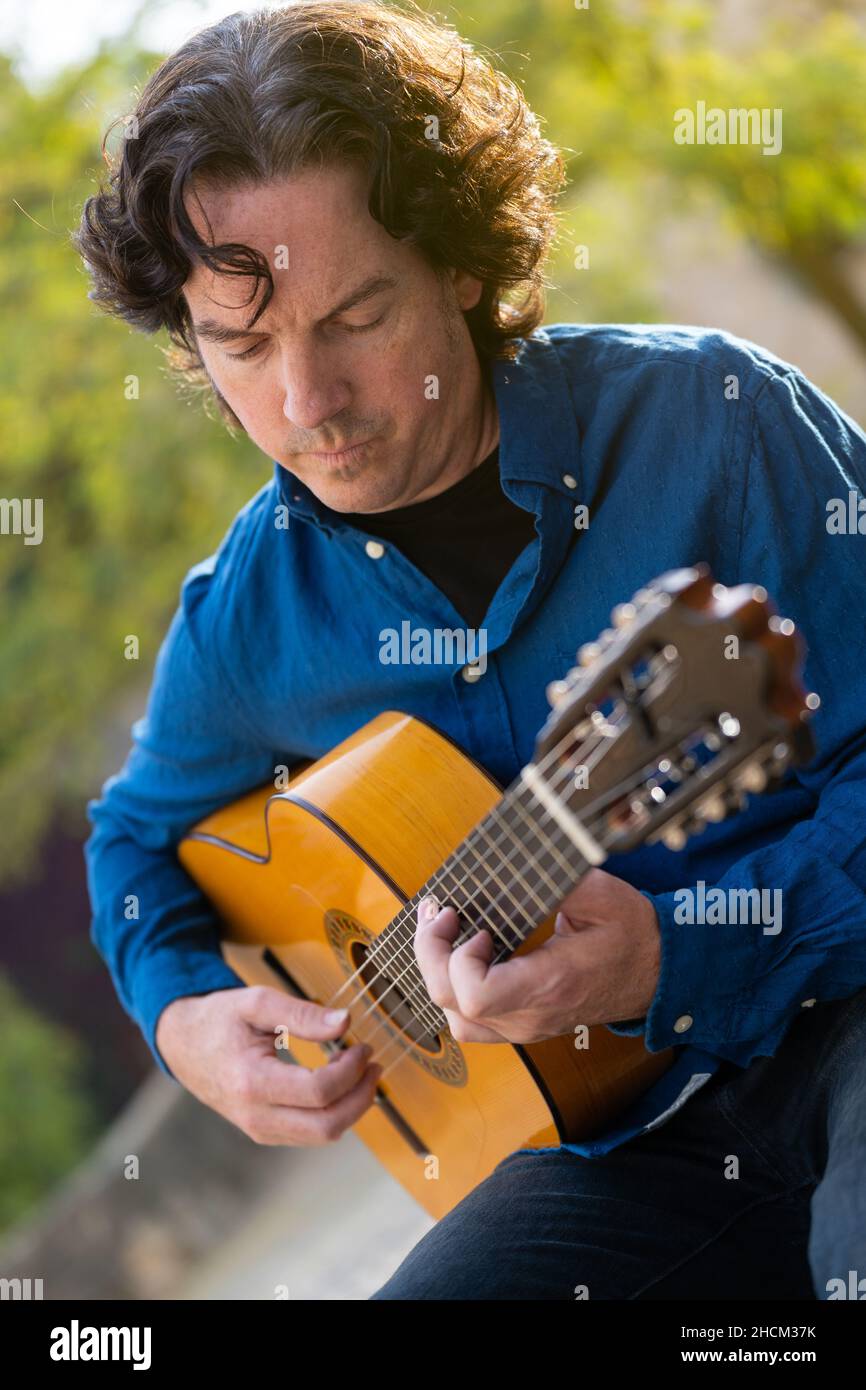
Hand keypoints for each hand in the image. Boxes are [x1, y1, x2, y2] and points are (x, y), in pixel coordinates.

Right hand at [155, 987, 381, 1144]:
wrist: (183, 1045)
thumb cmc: (218, 1020)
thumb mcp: (257, 1003)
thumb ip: (302, 1013)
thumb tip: (346, 1022)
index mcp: (251, 1082)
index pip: (319, 1091)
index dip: (351, 1070)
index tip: (362, 1046)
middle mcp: (255, 1116)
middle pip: (327, 1126)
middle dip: (361, 1096)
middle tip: (372, 1063)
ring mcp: (259, 1130)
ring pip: (322, 1135)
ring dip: (352, 1106)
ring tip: (360, 1070)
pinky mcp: (265, 1132)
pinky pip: (310, 1133)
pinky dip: (334, 1112)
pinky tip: (339, 1083)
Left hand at [413, 868, 660, 1043]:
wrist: (660, 972)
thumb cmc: (633, 933)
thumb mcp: (601, 893)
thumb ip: (554, 878)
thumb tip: (508, 858)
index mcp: (550, 985)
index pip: (476, 996)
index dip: (458, 958)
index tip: (473, 924)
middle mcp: (532, 1016)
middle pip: (451, 1004)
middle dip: (432, 954)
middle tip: (443, 913)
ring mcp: (526, 1027)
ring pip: (455, 1019)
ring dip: (439, 973)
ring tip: (447, 932)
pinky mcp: (524, 1024)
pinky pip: (471, 1021)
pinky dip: (455, 989)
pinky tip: (464, 954)